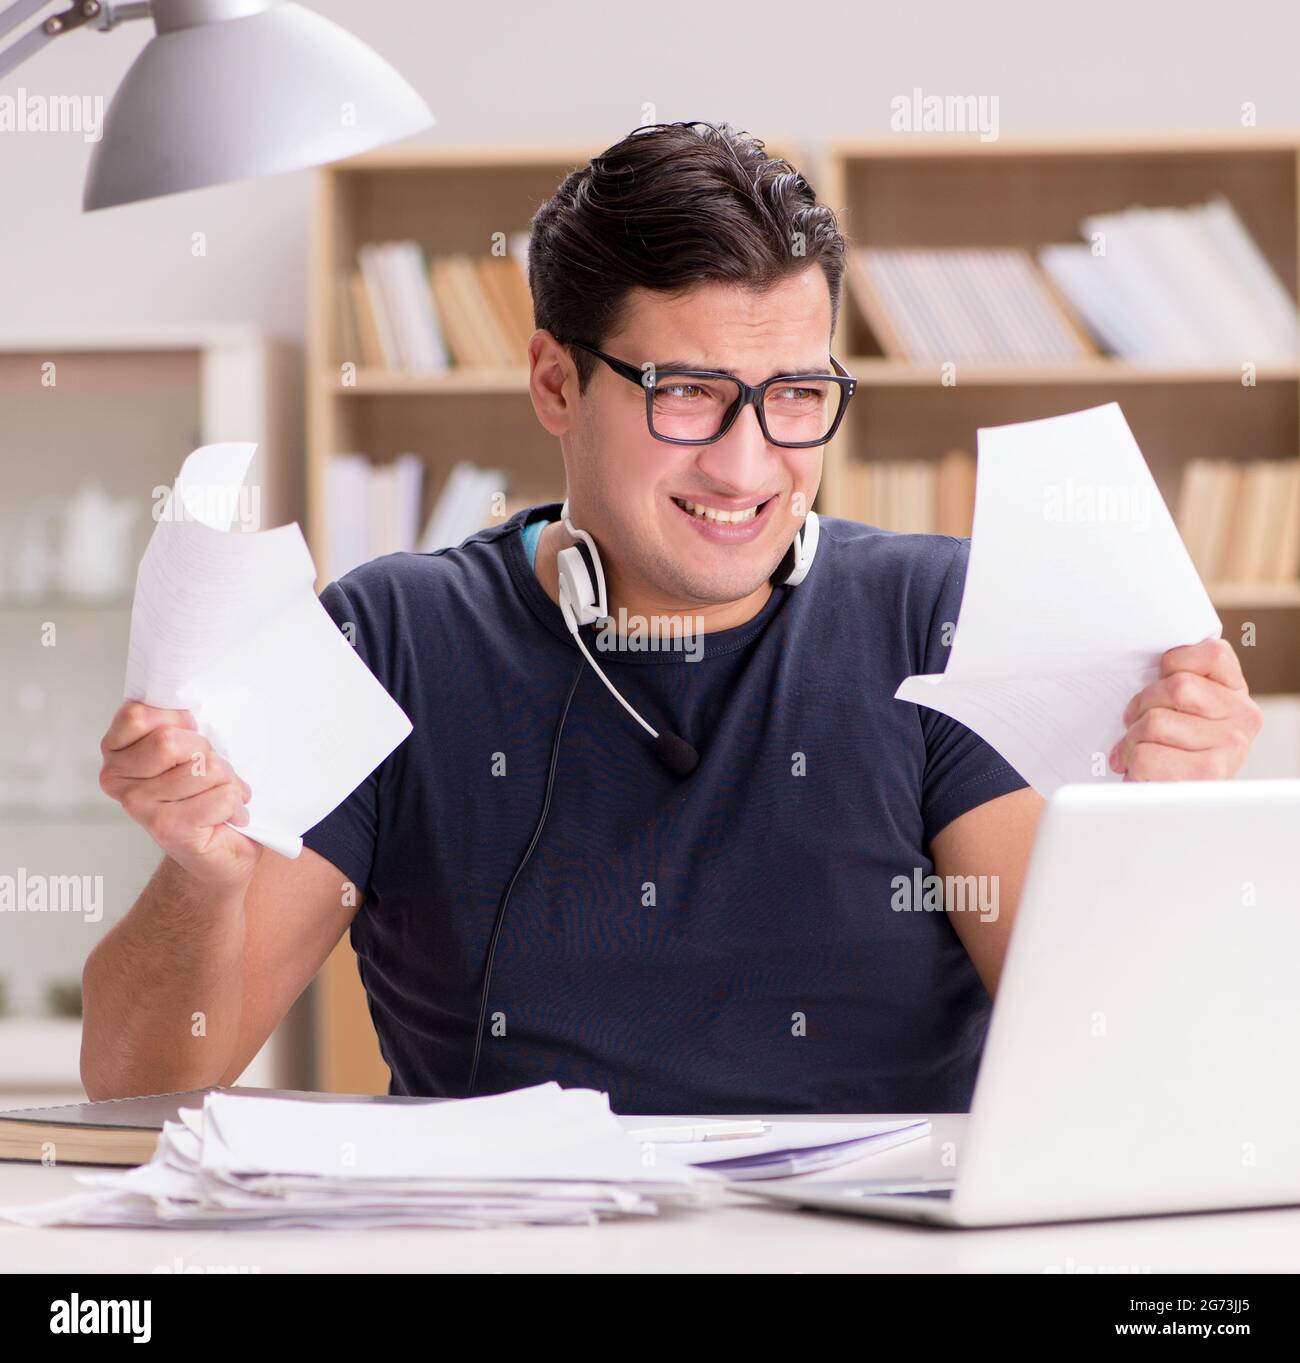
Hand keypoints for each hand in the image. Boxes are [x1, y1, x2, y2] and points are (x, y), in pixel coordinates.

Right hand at [99, 702, 261, 888]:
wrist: (217, 854)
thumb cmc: (203, 794)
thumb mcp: (187, 747)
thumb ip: (176, 724)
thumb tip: (187, 708)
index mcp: (115, 752)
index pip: (139, 714)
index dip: (177, 720)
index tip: (190, 737)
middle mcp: (116, 780)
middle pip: (171, 741)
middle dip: (207, 753)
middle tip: (212, 774)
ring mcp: (138, 806)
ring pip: (204, 768)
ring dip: (227, 781)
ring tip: (221, 796)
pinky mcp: (168, 828)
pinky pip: (221, 796)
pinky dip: (236, 804)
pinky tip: (229, 816)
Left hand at [1110, 638, 1262, 781]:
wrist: (1181, 801)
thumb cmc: (1173, 748)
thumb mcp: (1183, 707)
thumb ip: (1175, 683)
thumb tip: (1136, 668)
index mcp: (1236, 691)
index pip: (1211, 653)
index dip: (1173, 664)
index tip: (1161, 684)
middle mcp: (1243, 716)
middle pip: (1176, 687)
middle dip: (1141, 707)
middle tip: (1134, 728)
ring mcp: (1232, 745)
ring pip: (1157, 721)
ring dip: (1132, 740)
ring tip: (1135, 754)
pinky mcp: (1210, 775)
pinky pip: (1149, 756)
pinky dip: (1133, 763)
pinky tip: (1139, 771)